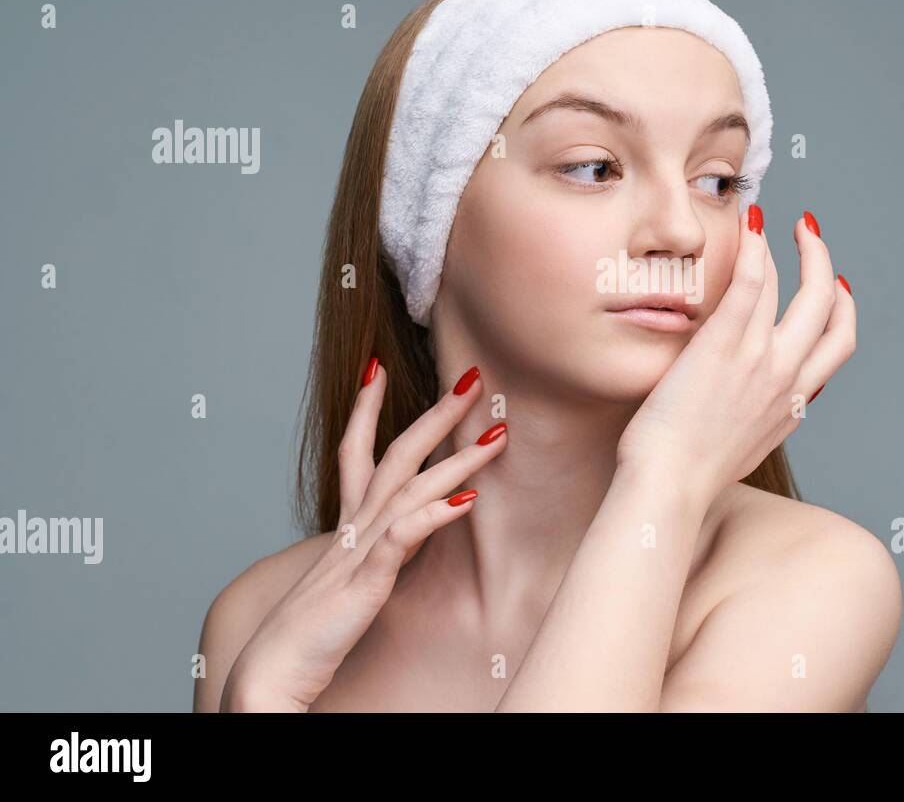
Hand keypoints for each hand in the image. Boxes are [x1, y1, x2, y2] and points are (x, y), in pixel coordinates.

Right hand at [220, 361, 506, 711]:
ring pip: (411, 488)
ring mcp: (358, 550)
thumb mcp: (348, 582)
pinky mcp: (365, 580)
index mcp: (346, 525)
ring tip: (498, 436)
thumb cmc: (311, 632)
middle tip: (474, 378)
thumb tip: (400, 537)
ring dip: (458, 459)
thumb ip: (374, 554)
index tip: (378, 365)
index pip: (356, 451)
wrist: (271, 672)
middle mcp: (352, 527)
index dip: (367, 408)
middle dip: (437, 414)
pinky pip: (402, 538)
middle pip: (397, 454)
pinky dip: (435, 516)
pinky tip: (468, 502)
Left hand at [616, 206, 855, 505]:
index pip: (837, 346)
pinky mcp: (724, 343)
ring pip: (788, 285)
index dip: (842, 309)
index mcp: (793, 404)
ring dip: (786, 245)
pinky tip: (750, 222)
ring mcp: (759, 357)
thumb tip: (753, 404)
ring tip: (768, 218)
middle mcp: (787, 377)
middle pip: (828, 306)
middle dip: (823, 260)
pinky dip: (756, 245)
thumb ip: (756, 419)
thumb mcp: (742, 450)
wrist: (670, 488)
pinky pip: (751, 280)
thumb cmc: (688, 478)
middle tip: (810, 232)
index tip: (835, 286)